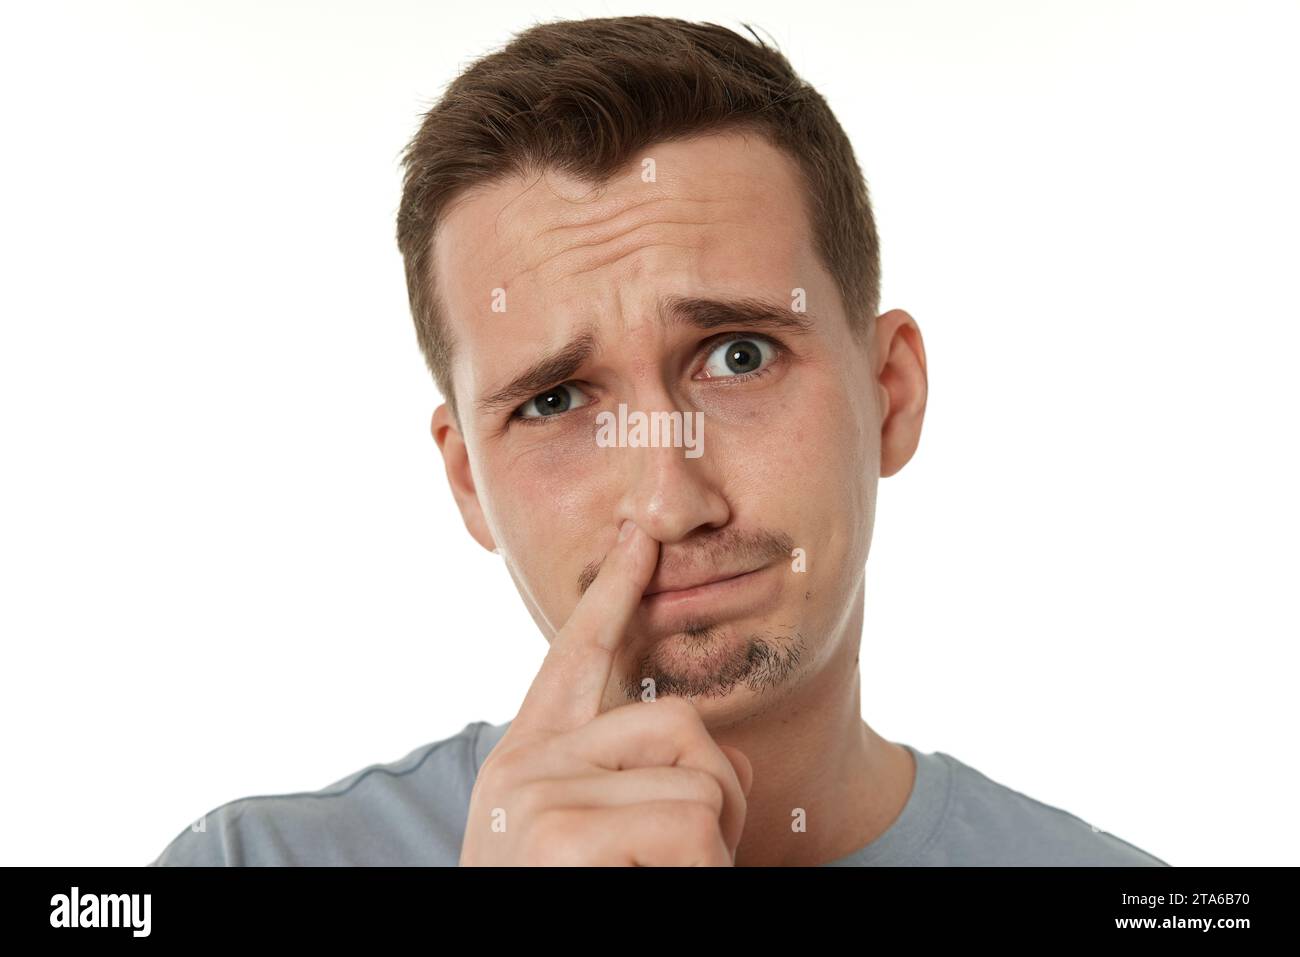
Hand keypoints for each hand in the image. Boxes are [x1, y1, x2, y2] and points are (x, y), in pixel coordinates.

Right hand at [459, 520, 752, 864]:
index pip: (576, 655)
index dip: (615, 593)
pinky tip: (654, 892)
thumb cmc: (573, 899)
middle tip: (702, 860)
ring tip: (667, 881)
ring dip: (714, 851)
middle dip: (719, 796)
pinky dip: (704, 873)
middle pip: (680, 721)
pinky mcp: (559, 832)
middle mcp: (525, 763)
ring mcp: (537, 792)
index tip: (637, 538)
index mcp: (531, 759)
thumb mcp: (604, 843)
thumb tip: (735, 764)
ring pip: (703, 783)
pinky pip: (694, 827)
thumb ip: (654, 787)